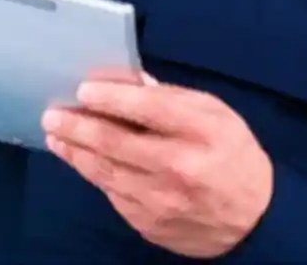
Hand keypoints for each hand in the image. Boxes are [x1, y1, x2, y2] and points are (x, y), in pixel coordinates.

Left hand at [41, 78, 273, 258]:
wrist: (255, 220)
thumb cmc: (230, 154)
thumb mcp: (214, 114)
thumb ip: (170, 98)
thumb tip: (126, 82)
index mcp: (202, 133)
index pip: (148, 109)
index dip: (111, 98)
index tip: (82, 90)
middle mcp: (180, 168)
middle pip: (115, 143)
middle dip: (77, 126)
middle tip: (52, 114)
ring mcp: (162, 201)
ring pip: (104, 171)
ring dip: (74, 151)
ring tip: (54, 134)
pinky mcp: (149, 223)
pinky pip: (112, 193)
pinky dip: (93, 173)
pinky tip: (79, 158)